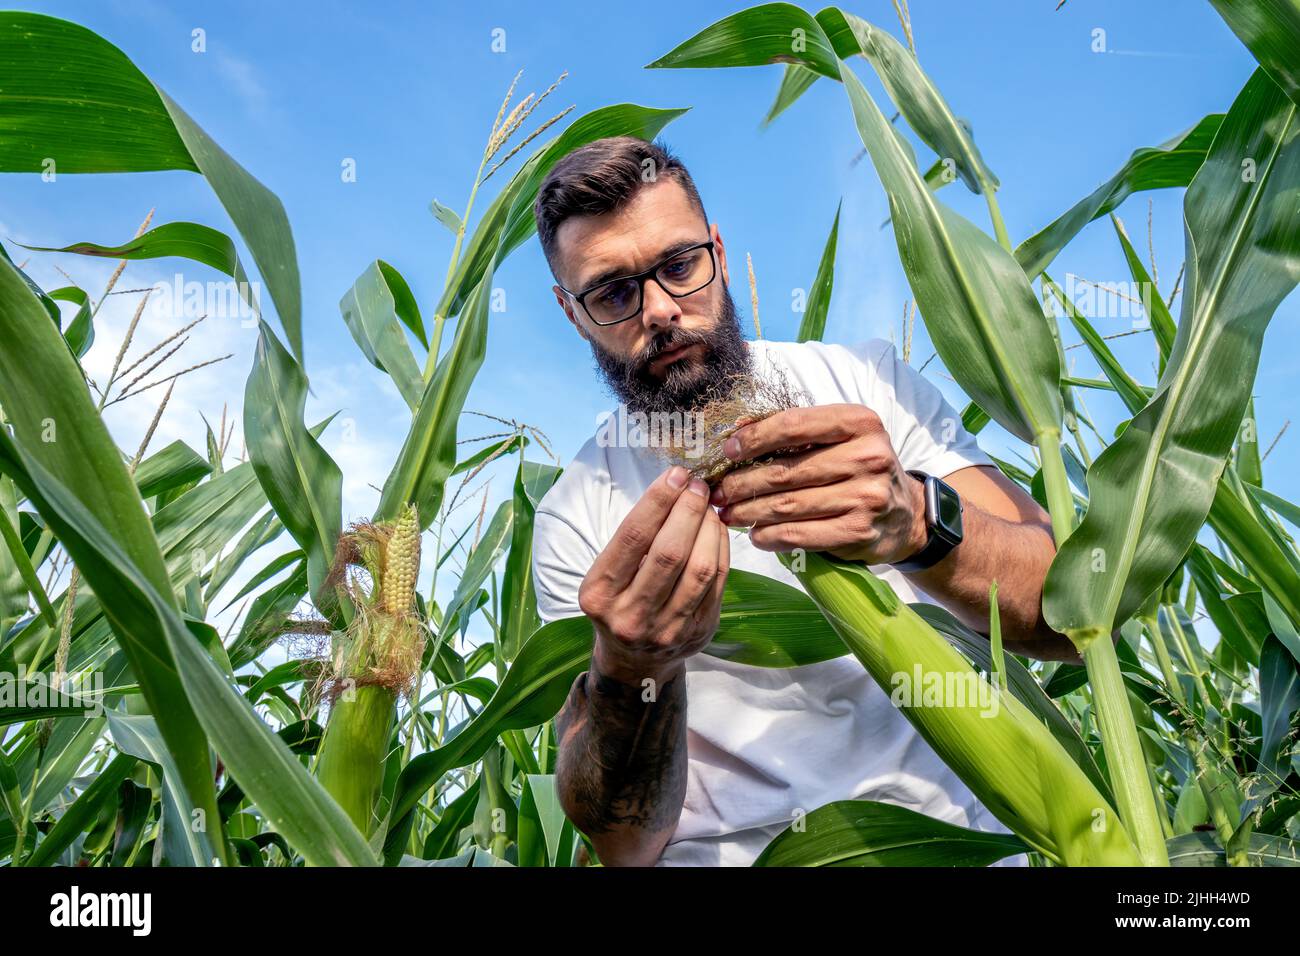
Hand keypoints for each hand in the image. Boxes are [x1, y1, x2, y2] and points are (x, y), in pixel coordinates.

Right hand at [578, 465, 729, 688]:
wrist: (633, 661)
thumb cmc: (620, 600)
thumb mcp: (608, 573)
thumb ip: (635, 539)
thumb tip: (674, 488)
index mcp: (599, 594)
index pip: (633, 537)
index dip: (658, 501)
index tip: (676, 475)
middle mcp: (630, 616)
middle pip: (669, 553)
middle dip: (688, 511)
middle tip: (698, 486)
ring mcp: (666, 630)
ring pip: (699, 569)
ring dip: (709, 528)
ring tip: (709, 506)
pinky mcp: (697, 633)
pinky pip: (717, 583)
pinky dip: (721, 549)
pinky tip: (717, 530)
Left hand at [709, 404, 927, 564]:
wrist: (906, 514)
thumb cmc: (859, 468)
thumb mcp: (839, 438)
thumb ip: (795, 430)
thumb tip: (738, 428)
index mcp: (860, 422)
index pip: (795, 425)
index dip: (754, 438)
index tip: (728, 452)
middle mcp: (868, 456)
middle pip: (787, 470)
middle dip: (742, 482)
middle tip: (717, 492)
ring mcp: (866, 496)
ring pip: (789, 505)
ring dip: (749, 512)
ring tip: (727, 514)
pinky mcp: (859, 531)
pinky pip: (802, 535)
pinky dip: (771, 537)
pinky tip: (755, 536)